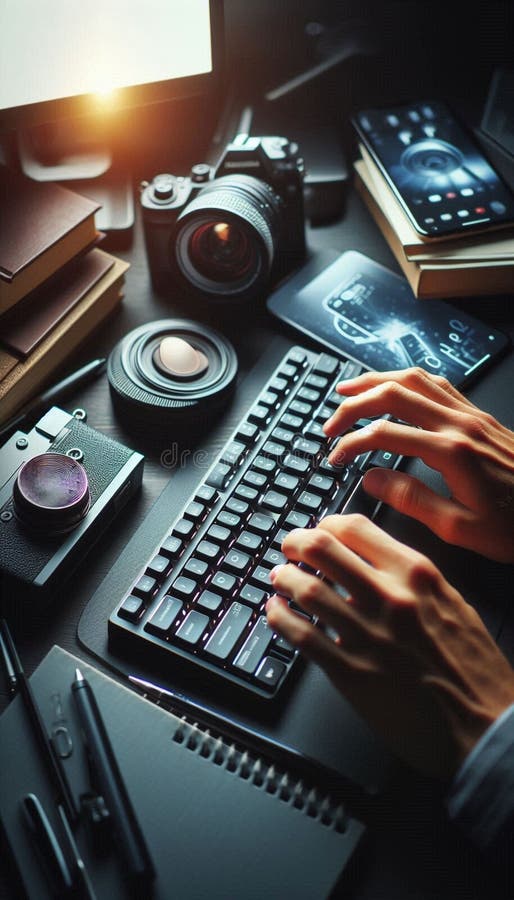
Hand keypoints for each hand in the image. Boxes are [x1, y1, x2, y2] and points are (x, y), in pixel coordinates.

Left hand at [266, 515, 513, 777]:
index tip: (319, 530)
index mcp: (417, 575)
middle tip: (288, 548)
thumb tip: (379, 566)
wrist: (488, 729)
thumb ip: (417, 581)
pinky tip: (275, 614)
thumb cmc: (476, 672)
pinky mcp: (351, 672)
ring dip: (284, 579)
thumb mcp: (455, 605)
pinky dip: (280, 619)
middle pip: (322, 549)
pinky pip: (302, 636)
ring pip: (307, 589)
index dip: (326, 525)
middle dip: (296, 543)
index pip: (357, 529)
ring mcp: (368, 634)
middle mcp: (389, 597)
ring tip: (279, 579)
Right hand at [322, 367, 513, 562]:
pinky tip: (396, 386)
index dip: (351, 442)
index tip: (335, 458)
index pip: (384, 434)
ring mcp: (471, 416)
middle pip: (394, 394)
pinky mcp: (480, 417)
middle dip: (355, 403)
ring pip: (415, 379)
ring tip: (350, 390)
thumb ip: (411, 500)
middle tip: (330, 421)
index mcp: (451, 453)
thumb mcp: (460, 528)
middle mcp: (459, 425)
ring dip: (377, 381)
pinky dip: (408, 379)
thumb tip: (370, 479)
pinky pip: (438, 383)